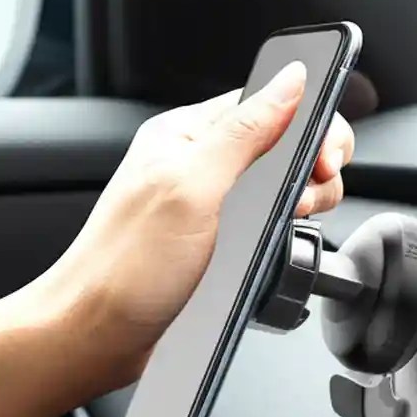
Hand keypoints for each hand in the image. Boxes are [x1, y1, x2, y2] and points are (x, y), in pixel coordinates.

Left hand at [31, 62, 355, 392]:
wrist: (94, 336)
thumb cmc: (123, 266)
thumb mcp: (192, 187)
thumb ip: (245, 131)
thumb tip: (291, 79)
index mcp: (187, 134)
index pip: (268, 101)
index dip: (310, 125)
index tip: (322, 161)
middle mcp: (197, 165)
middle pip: (284, 146)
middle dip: (312, 172)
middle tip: (303, 203)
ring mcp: (206, 207)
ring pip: (281, 191)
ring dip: (300, 208)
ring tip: (286, 229)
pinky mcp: (213, 246)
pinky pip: (266, 230)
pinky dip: (281, 241)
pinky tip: (272, 255)